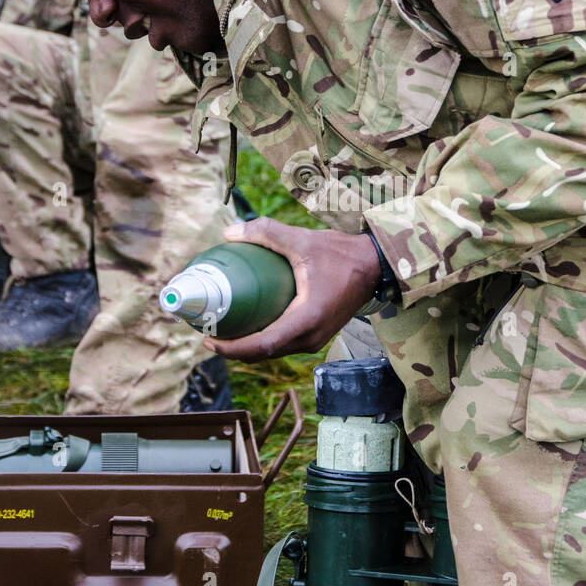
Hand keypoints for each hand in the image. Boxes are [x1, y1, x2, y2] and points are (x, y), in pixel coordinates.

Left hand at [202, 217, 381, 361]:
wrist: (376, 265)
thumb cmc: (342, 254)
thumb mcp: (303, 240)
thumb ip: (266, 232)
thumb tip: (229, 232)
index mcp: (307, 319)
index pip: (263, 345)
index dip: (233, 348)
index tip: (209, 340)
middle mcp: (312, 336)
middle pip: (264, 353)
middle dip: (234, 349)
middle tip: (209, 333)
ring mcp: (316, 339)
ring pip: (274, 352)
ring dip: (248, 347)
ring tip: (225, 331)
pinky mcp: (318, 335)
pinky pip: (285, 345)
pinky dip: (264, 341)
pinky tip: (250, 326)